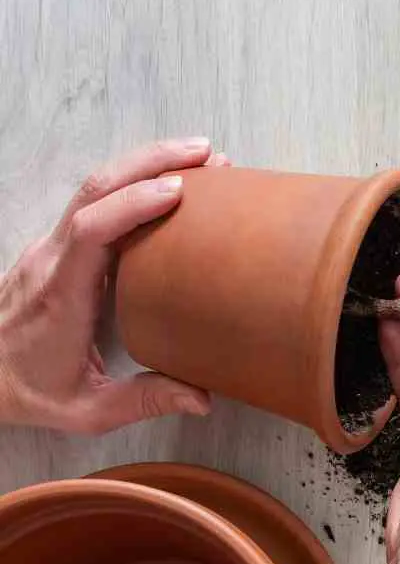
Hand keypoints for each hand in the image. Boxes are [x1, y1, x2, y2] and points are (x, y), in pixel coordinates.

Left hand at [0, 138, 230, 433]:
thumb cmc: (28, 391)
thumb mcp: (87, 410)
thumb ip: (145, 400)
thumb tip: (204, 397)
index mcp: (61, 294)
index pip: (91, 231)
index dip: (134, 204)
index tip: (179, 191)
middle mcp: (52, 260)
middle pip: (95, 190)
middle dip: (151, 162)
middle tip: (207, 153)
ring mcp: (52, 249)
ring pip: (95, 188)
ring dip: (145, 165)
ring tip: (199, 157)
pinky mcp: (59, 249)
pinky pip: (96, 203)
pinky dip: (134, 184)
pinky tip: (168, 183)